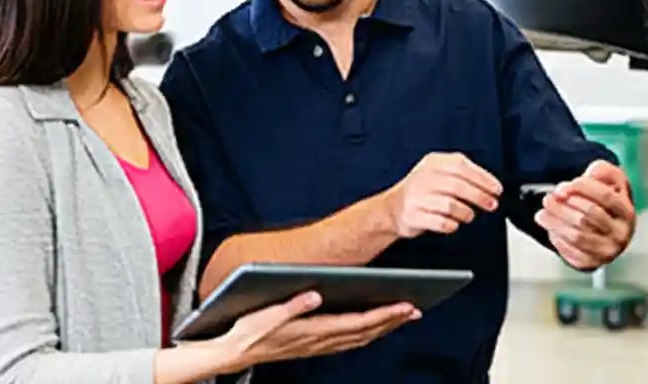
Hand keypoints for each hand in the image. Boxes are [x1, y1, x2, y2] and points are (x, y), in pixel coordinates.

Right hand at [211, 291, 419, 372]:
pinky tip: (372, 326)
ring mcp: (318, 346)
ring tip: (402, 315)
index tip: (405, 306)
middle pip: (365, 332)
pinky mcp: (314, 346)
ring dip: (383, 328)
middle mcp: (320, 342)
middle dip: (392, 321)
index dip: (384, 315)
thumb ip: (292, 305)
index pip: (358, 323)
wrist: (232, 354)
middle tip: (415, 309)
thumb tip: (315, 293)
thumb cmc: (248, 331)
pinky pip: (349, 342)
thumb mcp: (266, 316)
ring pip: (360, 339)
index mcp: (313, 332)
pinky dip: (366, 333)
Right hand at [382, 152, 502, 237]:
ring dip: (466, 213)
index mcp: (432, 163)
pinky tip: (453, 224)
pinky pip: (440, 222)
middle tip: (491, 204)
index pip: (461, 165)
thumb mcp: (437, 172)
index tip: (496, 188)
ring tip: (469, 215)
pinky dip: (451, 225)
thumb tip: (489, 183)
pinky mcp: (413, 215)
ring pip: (450, 205)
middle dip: (480, 196)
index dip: (482, 178)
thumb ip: (460, 173)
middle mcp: (423, 177)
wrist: (392, 209)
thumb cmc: (421, 192)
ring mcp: (417, 197)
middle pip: (458, 186)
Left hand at [534, 160, 635, 269]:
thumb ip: (603, 170)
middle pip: (588, 217)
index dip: (580, 189)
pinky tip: (552, 230)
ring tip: (542, 213)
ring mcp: (609, 251)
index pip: (605, 197)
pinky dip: (559, 241)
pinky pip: (573, 253)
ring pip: (578, 236)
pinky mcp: (594, 263)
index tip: (561, 188)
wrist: (605, 224)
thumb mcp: (609, 179)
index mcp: (627, 211)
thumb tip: (592, 174)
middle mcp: (621, 234)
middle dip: (563, 207)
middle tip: (547, 199)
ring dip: (555, 223)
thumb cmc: (605, 199)